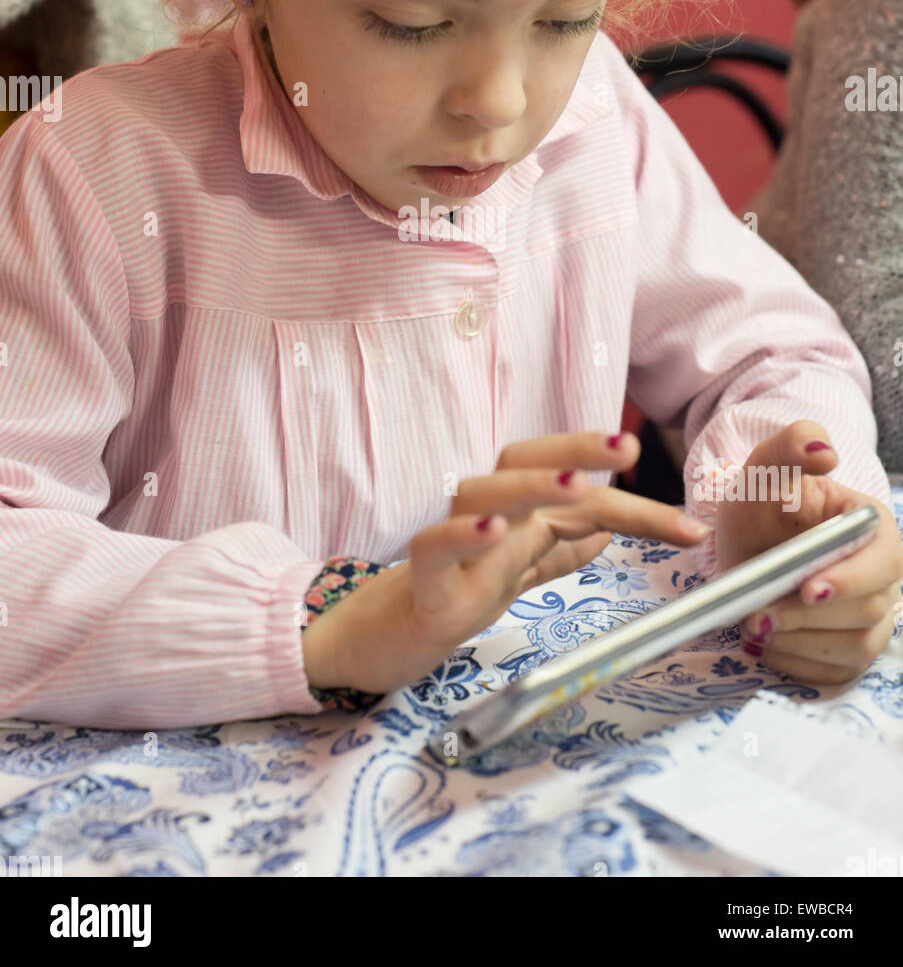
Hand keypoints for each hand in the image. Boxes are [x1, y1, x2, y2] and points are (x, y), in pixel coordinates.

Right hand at [307, 430, 709, 693]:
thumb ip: (557, 550)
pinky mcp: (420, 581)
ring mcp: (450, 545)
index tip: (689, 525)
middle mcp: (481, 515)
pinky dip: (463, 534)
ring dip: (531, 484)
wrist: (379, 638)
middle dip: (577, 448)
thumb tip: (606, 532)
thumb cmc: (448, 594)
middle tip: (628, 449)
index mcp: (512, 514)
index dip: (632, 503)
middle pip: (524, 460)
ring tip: (577, 485)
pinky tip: (495, 529)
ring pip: (482, 491)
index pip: (574, 491)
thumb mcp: (515, 574)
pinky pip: (434, 546)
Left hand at [713, 420, 902, 683]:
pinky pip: (836, 673)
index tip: (808, 588)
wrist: (746, 545)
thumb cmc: (763, 504)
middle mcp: (884, 576)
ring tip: (754, 624)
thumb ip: (789, 446)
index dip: (851, 579)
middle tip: (758, 613)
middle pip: (867, 610)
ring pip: (855, 647)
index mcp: (875, 529)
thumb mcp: (765, 468)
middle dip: (808, 616)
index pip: (884, 562)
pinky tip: (766, 643)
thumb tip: (823, 449)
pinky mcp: (849, 650)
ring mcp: (872, 617)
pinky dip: (798, 663)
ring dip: (800, 642)